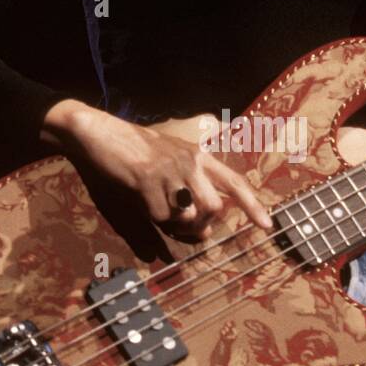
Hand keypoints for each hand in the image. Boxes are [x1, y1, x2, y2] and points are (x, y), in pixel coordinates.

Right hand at [56, 104, 272, 241]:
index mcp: (198, 156)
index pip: (234, 182)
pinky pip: (159, 216)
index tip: (268, 226)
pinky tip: (139, 200)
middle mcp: (190, 161)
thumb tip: (203, 232)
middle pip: (214, 208)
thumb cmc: (130, 153)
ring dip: (175, 225)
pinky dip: (151, 218)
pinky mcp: (149, 178)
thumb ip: (186, 195)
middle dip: (200, 226)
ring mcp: (170, 169)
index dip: (253, 205)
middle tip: (180, 226)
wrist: (98, 133)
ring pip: (188, 215)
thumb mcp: (165, 168)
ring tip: (156, 210)